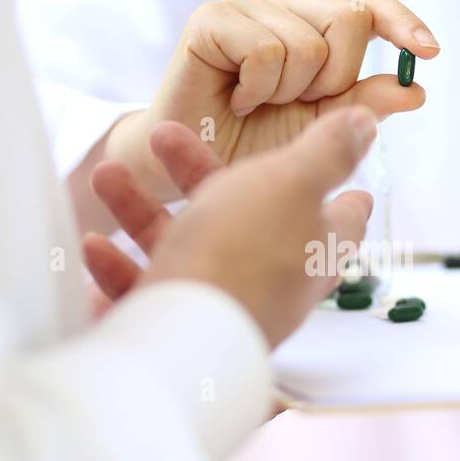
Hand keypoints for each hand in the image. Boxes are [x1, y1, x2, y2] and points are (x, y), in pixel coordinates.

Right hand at [83, 107, 377, 346]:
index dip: (341, 193)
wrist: (183, 337)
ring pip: (182, 247)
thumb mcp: (292, 183)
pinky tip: (91, 247)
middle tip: (164, 137)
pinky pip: (146, 293)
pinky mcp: (176, 329)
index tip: (346, 184)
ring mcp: (222, 305)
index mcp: (312, 250)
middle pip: (241, 218)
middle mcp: (272, 282)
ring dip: (140, 211)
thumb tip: (368, 124)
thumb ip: (326, 152)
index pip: (340, 220)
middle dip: (196, 172)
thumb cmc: (242, 253)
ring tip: (104, 176)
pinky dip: (116, 268)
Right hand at [106, 0, 438, 202]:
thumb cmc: (253, 147)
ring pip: (309, 44)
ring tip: (255, 105)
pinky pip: (267, 50)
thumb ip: (362, 106)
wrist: (190, 169)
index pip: (370, 5)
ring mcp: (246, 7)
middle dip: (335, 79)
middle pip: (351, 19)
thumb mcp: (320, 131)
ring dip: (288, 92)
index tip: (430, 52)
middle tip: (295, 103)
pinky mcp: (211, 20)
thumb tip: (414, 88)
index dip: (403, 23)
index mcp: (315, 24)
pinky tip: (235, 100)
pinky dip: (257, 88)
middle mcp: (284, 5)